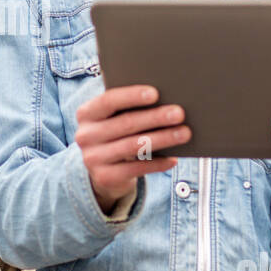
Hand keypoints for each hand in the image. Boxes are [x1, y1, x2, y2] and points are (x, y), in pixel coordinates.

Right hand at [74, 85, 188, 214]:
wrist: (102, 170)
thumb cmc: (116, 134)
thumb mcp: (113, 119)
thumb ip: (128, 108)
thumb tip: (164, 100)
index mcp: (87, 114)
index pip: (108, 101)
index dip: (132, 96)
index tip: (155, 93)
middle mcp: (86, 136)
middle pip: (126, 123)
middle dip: (156, 117)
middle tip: (179, 113)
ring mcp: (93, 158)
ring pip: (134, 146)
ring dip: (162, 138)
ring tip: (184, 133)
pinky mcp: (105, 177)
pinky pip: (137, 168)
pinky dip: (158, 163)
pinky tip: (173, 158)